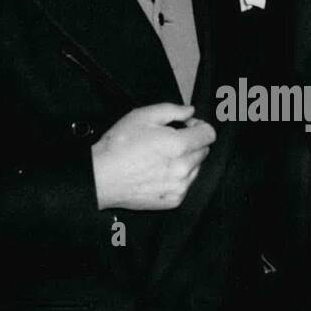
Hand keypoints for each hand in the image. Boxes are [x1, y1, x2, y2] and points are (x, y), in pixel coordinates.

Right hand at [91, 103, 214, 211]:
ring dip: (185, 160)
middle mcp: (182, 168)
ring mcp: (179, 186)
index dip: (198, 126)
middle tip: (169, 141)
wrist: (101, 177)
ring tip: (160, 158)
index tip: (186, 126)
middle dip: (191, 143)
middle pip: (203, 151)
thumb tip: (190, 111)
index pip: (209, 134)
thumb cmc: (118, 146)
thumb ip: (172, 110)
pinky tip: (158, 172)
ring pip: (196, 168)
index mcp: (178, 145)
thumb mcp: (142, 116)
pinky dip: (177, 177)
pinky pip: (186, 185)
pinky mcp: (173, 200)